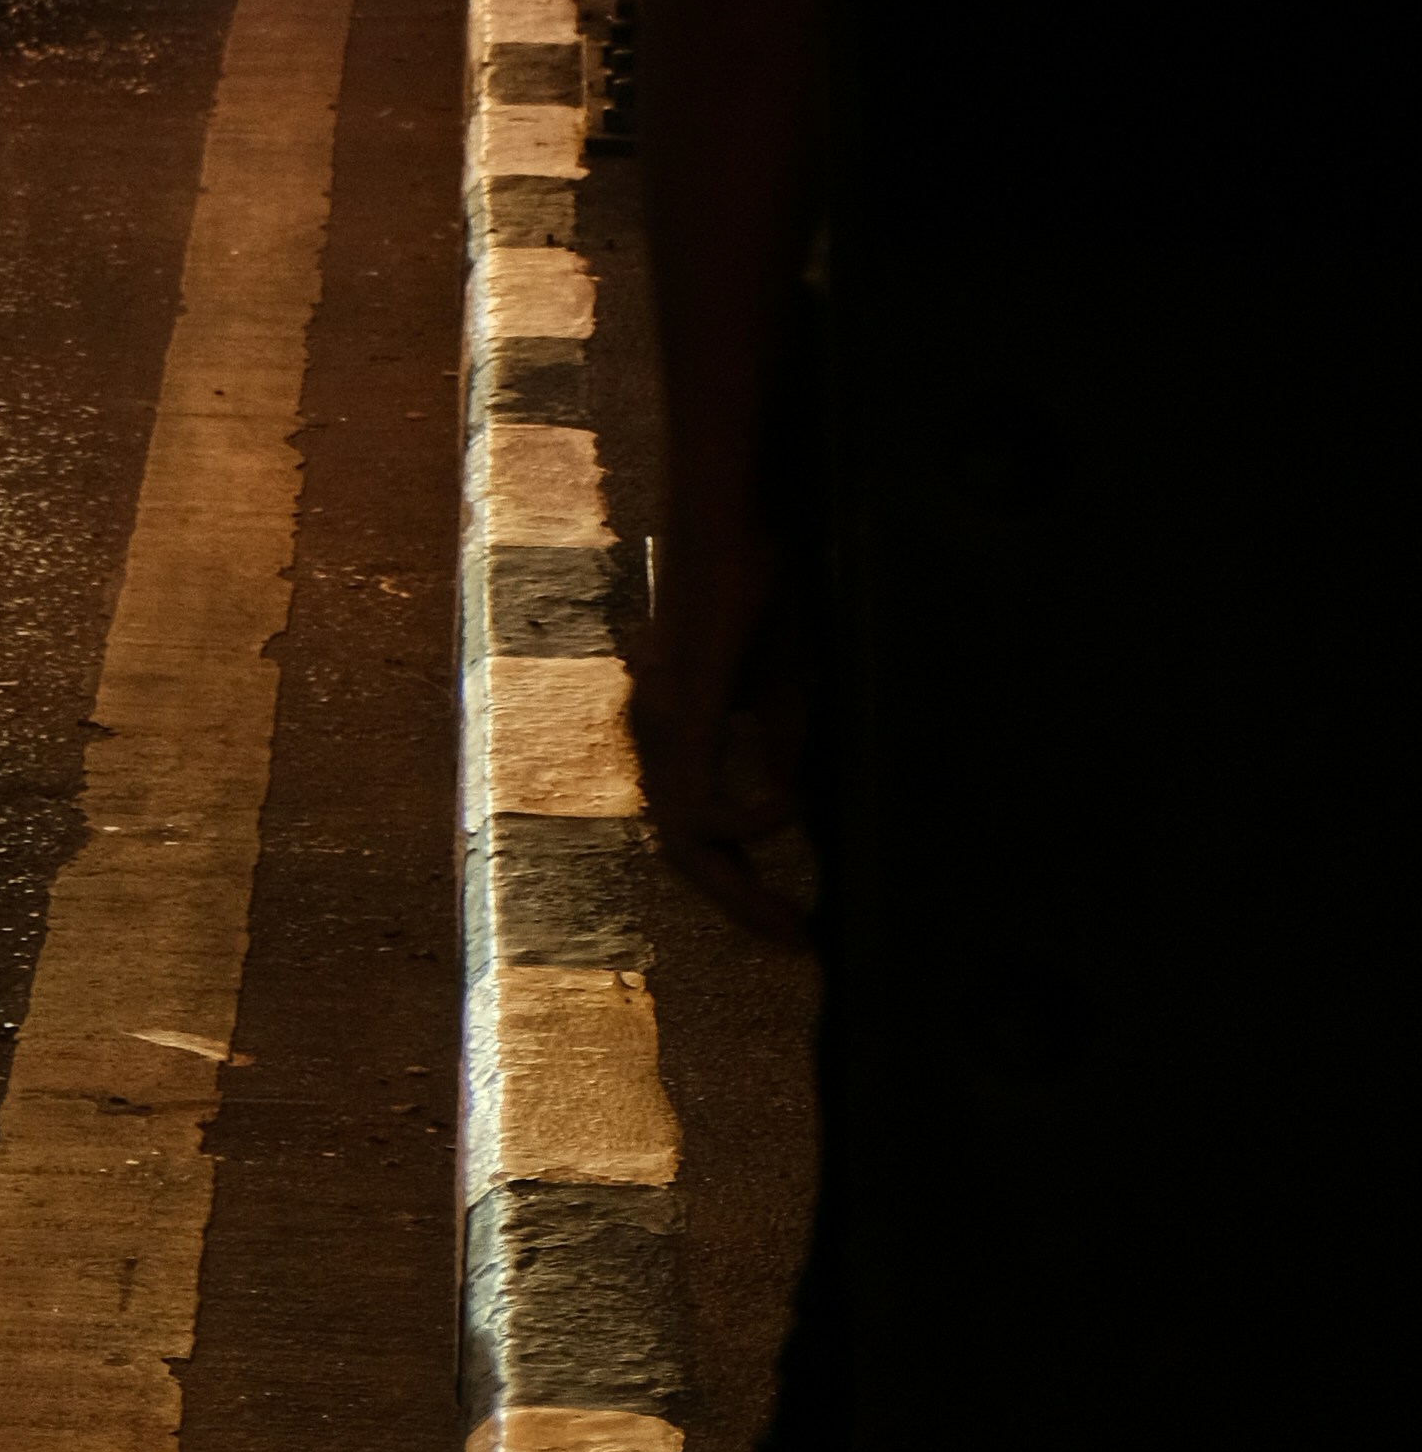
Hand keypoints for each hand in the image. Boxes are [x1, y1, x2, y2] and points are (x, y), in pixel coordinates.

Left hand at [629, 520, 816, 944]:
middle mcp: (653, 724)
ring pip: (678, 835)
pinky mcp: (680, 702)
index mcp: (673, 720)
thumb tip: (783, 801)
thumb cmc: (763, 584)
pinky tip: (786, 808)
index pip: (690, 822)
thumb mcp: (784, 683)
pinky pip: (696, 798)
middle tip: (797, 940)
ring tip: (795, 915)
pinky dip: (747, 820)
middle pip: (677, 845)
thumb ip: (779, 742)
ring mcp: (660, 716)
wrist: (742, 511)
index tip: (793, 916)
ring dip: (737, 885)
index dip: (737, 878)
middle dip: (737, 903)